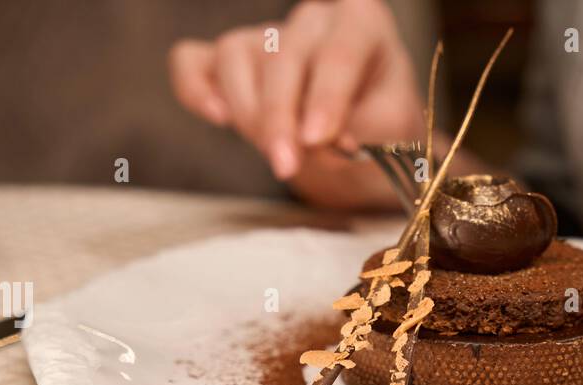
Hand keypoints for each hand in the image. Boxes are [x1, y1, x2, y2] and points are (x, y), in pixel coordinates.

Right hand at [168, 0, 422, 206]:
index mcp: (361, 24)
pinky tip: (217, 117)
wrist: (362, 142)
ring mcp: (267, 36)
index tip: (316, 140)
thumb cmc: (380, 128)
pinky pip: (192, 61)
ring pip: (236, 58)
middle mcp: (313, 21)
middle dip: (281, 119)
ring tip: (274, 153)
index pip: (339, 53)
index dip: (326, 98)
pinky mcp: (232, 61)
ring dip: (248, 113)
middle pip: (283, 59)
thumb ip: (364, 133)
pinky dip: (194, 88)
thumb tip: (318, 144)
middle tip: (286, 166)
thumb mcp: (391, 133)